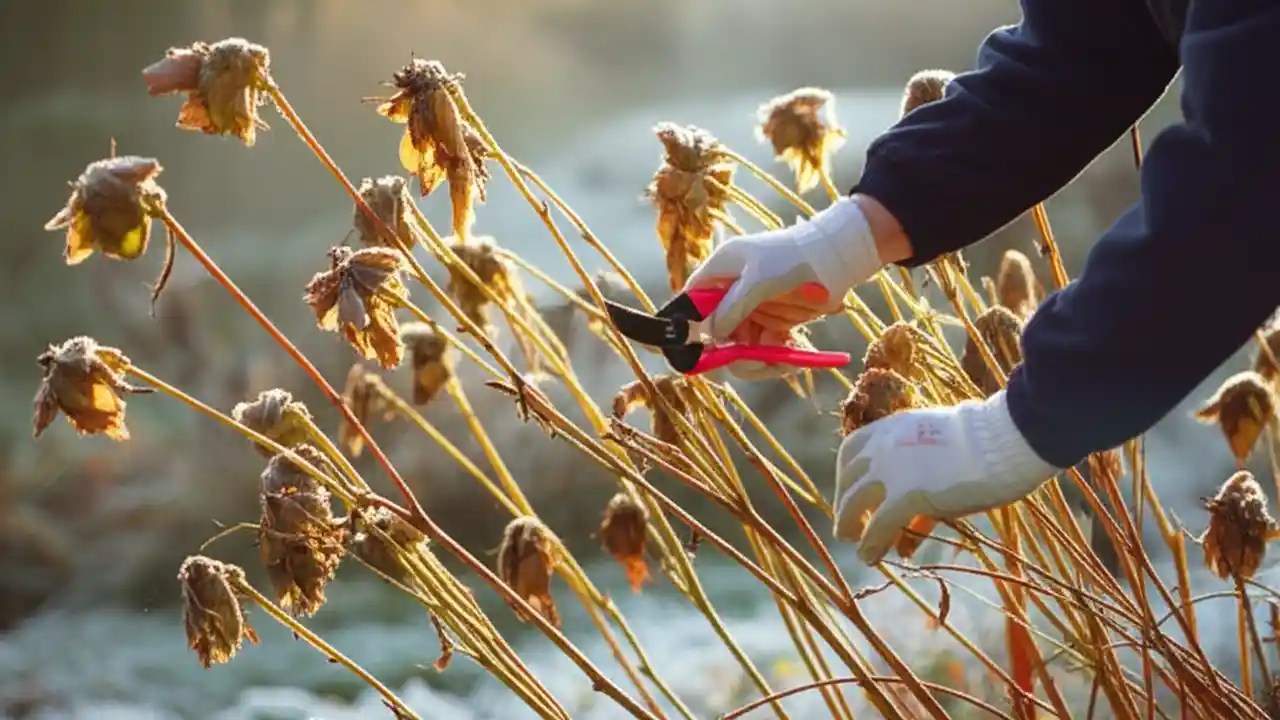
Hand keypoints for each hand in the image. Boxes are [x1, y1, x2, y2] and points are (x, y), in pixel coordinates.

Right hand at [683, 197, 882, 378]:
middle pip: (718, 331)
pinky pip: (764, 347)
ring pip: (742, 344)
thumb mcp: (758, 282)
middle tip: (749, 364)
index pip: (693, 299)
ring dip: (758, 359)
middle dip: (732, 350)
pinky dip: (776, 357)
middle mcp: (733, 291)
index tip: (696, 349)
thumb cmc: (792, 259)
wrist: (836, 259)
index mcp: (721, 270)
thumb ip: (731, 308)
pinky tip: (791, 360)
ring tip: (782, 364)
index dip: (690, 324)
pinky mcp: (774, 320)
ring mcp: (753, 307)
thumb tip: (712, 335)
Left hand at [832, 390, 1059, 564]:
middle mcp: (884, 445)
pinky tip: (871, 558)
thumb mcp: (943, 452)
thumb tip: (915, 522)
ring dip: (849, 526)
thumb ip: (924, 479)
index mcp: (893, 426)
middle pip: (849, 478)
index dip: (848, 476)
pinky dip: (871, 544)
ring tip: (856, 547)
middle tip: (849, 526)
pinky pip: (879, 525)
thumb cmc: (988, 444)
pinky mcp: (907, 495)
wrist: (1006, 439)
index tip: (852, 493)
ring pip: (854, 502)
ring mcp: (892, 469)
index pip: (853, 450)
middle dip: (846, 504)